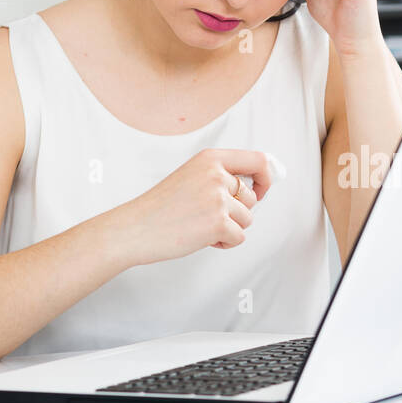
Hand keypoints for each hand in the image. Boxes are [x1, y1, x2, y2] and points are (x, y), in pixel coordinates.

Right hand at [118, 149, 272, 265]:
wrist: (136, 228)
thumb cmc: (160, 206)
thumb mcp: (191, 176)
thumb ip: (220, 176)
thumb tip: (255, 187)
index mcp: (210, 159)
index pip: (257, 160)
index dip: (265, 178)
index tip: (260, 190)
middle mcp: (216, 174)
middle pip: (252, 197)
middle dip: (237, 212)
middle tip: (209, 215)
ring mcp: (218, 198)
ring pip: (247, 219)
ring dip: (229, 228)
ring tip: (201, 225)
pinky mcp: (218, 223)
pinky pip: (239, 237)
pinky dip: (224, 243)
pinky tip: (201, 237)